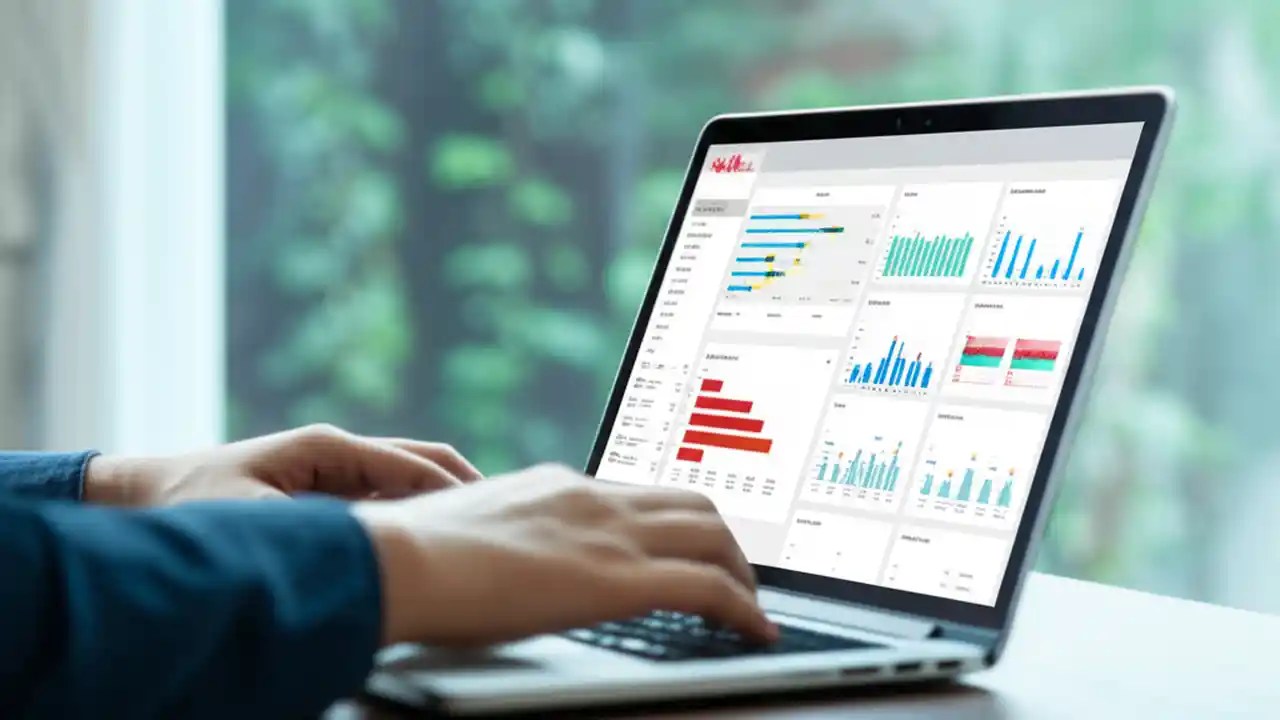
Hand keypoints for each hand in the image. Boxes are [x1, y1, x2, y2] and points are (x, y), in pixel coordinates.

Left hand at [84, 424, 480, 506]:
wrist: (146, 495)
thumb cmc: (193, 504)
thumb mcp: (252, 521)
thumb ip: (314, 533)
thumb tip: (370, 544)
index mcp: (326, 448)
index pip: (409, 465)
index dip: (452, 488)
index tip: (490, 511)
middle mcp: (337, 452)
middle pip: (420, 461)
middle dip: (464, 484)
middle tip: (507, 513)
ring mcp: (334, 469)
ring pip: (408, 479)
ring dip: (443, 500)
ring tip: (486, 525)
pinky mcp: (328, 491)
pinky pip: (386, 499)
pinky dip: (418, 512)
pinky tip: (438, 538)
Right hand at [352, 463, 776, 645]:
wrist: (395, 560)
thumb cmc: (413, 558)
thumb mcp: (473, 532)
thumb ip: (509, 537)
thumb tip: (508, 558)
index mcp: (559, 486)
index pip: (641, 494)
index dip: (678, 520)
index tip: (690, 544)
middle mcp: (594, 498)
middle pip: (692, 503)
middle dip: (724, 539)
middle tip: (734, 573)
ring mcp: (609, 533)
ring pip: (712, 534)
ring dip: (741, 569)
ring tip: (749, 604)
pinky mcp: (617, 578)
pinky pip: (708, 587)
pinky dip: (743, 608)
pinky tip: (754, 631)